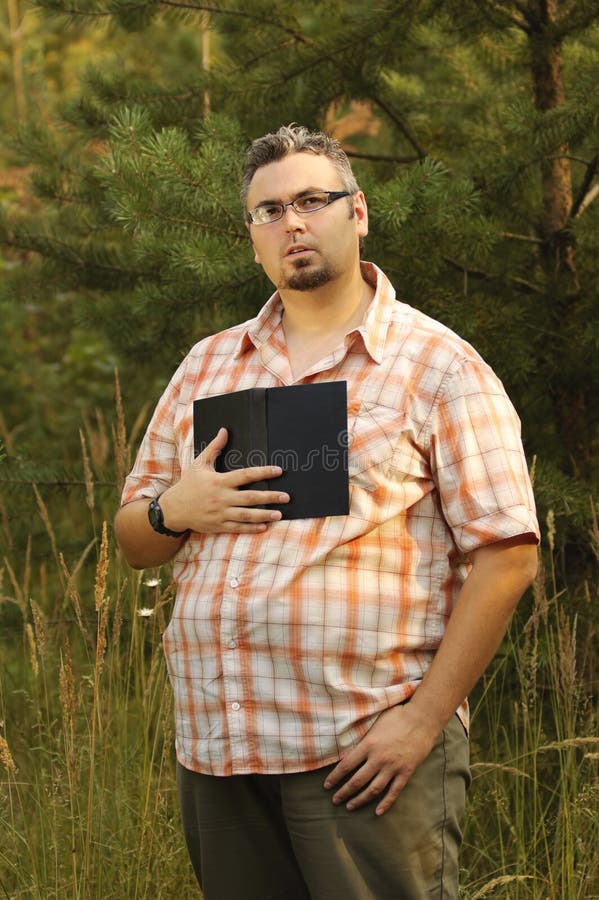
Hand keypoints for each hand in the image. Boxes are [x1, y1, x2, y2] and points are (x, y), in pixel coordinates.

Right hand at [161, 427, 289, 533]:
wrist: (173, 509)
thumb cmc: (188, 484)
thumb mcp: (199, 464)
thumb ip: (214, 448)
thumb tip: (224, 430)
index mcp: (219, 481)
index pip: (245, 475)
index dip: (263, 472)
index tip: (278, 471)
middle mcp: (222, 498)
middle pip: (250, 497)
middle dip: (270, 497)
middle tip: (286, 497)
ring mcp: (220, 513)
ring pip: (246, 515)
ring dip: (264, 514)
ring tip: (280, 514)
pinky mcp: (218, 526)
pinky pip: (238, 528)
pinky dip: (251, 528)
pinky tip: (264, 526)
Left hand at [323, 703, 438, 815]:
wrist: (422, 719)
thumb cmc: (397, 716)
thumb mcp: (375, 721)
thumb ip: (364, 735)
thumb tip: (349, 740)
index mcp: (368, 744)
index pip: (346, 765)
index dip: (335, 777)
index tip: (327, 785)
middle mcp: (378, 759)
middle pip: (357, 781)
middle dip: (344, 792)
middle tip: (335, 800)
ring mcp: (393, 767)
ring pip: (373, 789)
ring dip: (360, 800)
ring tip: (350, 806)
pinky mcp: (406, 772)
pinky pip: (394, 792)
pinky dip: (386, 803)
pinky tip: (377, 812)